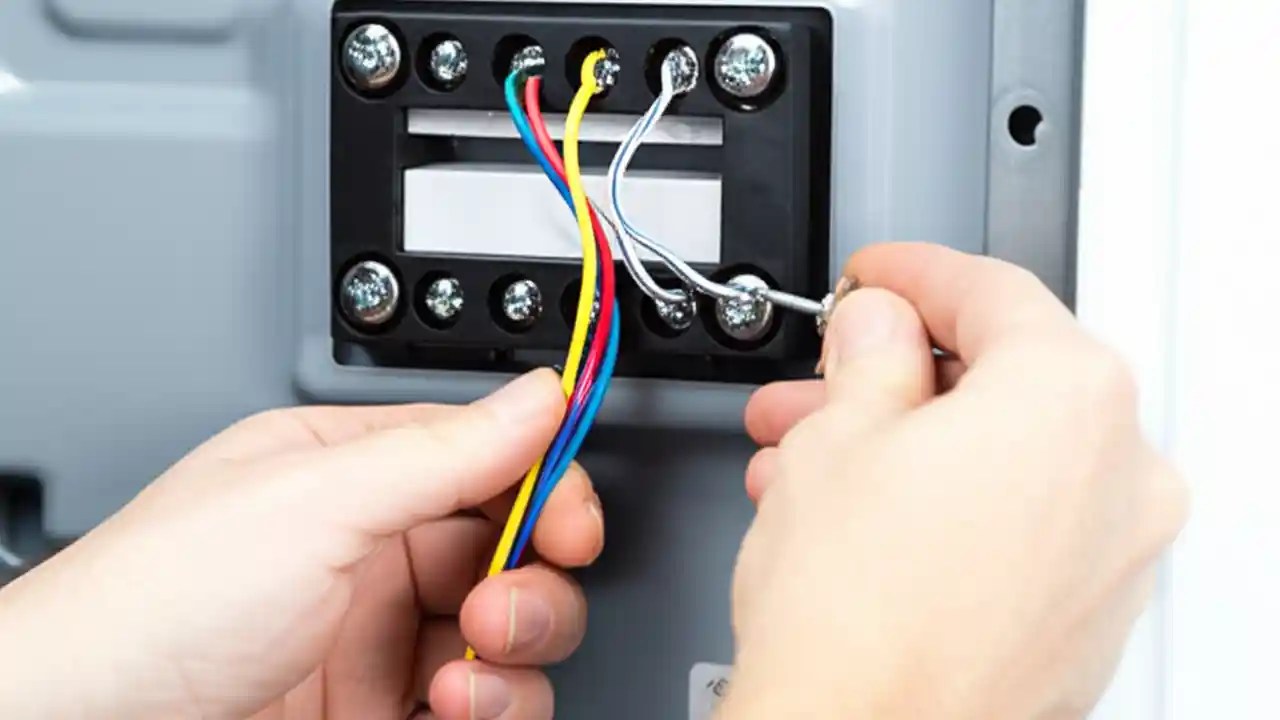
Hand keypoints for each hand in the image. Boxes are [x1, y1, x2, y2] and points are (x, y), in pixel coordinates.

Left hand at [0, 369, 601, 719]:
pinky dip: (492, 707)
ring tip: (466, 667)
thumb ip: (443, 451)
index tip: (571, 522)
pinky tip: (451, 705)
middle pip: (514, 549)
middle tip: (499, 605)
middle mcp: (374, 551)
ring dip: (515, 651)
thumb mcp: (314, 504)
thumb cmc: (155, 605)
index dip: (547, 485)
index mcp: (353, 473)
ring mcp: (380, 637)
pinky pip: (484, 702)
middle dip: (532, 580)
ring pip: (511, 632)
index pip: (490, 458)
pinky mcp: (383, 709)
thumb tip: (542, 395)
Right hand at [721, 244, 1187, 718]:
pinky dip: (944, 504)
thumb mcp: (836, 431)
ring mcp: (1114, 557)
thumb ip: (869, 350)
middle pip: (1000, 380)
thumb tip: (880, 325)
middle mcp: (1124, 475)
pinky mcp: (1084, 619)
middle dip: (889, 374)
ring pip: (999, 458)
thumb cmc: (852, 616)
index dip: (909, 272)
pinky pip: (1014, 525)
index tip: (872, 278)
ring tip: (810, 458)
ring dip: (903, 444)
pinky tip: (859, 515)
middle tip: (823, 376)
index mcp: (1072, 398)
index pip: (991, 292)